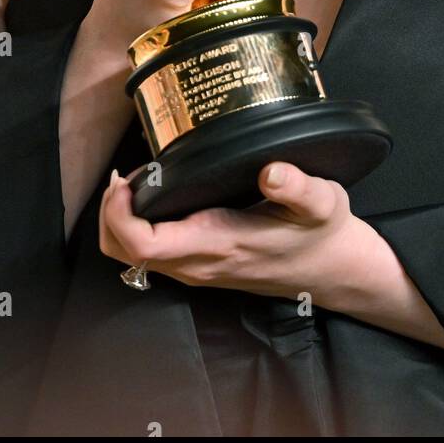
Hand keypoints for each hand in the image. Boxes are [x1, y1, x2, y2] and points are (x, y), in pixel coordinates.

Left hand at [99, 160, 375, 309]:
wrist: (334, 271)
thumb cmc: (323, 233)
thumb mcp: (323, 202)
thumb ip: (298, 187)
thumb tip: (272, 171)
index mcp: (218, 244)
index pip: (144, 245)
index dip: (121, 214)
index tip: (127, 180)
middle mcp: (198, 263)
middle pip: (123, 253)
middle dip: (110, 214)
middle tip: (124, 177)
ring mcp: (196, 269)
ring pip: (130, 257)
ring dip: (119, 220)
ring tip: (133, 182)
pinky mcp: (199, 265)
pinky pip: (148, 255)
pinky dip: (135, 227)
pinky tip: (152, 197)